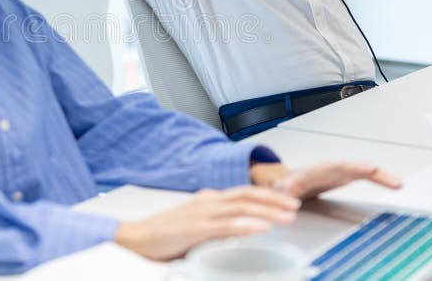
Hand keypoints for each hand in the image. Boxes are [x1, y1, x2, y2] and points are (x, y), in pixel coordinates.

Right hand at [114, 186, 299, 260]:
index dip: (267, 195)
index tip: (287, 200)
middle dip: (274, 199)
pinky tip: (263, 228)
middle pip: (247, 195)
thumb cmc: (163, 236)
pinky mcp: (195, 228)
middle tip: (296, 205)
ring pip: (241, 207)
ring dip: (268, 210)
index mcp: (208, 200)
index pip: (243, 192)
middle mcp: (207, 201)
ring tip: (287, 216)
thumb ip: (216, 224)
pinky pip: (227, 225)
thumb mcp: (195, 226)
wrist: (135, 238)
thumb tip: (238, 232)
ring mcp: (201, 213)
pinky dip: (247, 225)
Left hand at [271, 162, 402, 199]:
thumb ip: (285, 189)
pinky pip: (365, 176)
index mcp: (313, 172)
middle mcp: (328, 169)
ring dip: (378, 176)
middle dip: (363, 168)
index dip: (348, 168)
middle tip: (379, 171)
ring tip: (397, 182)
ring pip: (362, 170)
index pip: (331, 168)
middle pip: (349, 167)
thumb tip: (287, 189)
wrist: (285, 182)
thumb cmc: (284, 186)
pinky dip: (381, 179)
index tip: (363, 169)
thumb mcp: (281, 190)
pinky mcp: (346, 176)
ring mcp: (339, 172)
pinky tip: (396, 184)